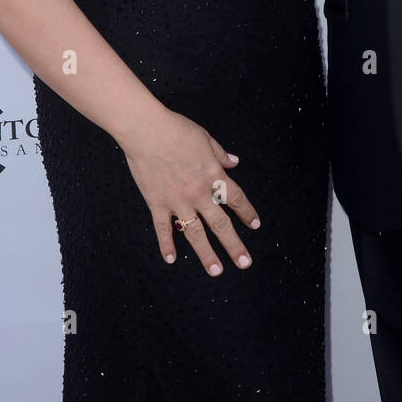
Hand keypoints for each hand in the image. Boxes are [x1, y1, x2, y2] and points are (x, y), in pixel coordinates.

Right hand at [121, 108, 260, 274]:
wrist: (147, 131)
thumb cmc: (177, 129)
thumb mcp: (205, 138)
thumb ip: (220, 153)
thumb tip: (234, 162)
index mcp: (213, 175)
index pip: (235, 198)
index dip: (247, 212)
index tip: (255, 225)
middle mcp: (199, 193)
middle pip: (220, 224)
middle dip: (234, 245)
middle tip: (245, 263)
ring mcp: (177, 201)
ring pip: (195, 233)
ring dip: (207, 254)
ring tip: (216, 271)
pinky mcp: (157, 203)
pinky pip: (163, 229)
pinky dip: (167, 244)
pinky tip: (171, 259)